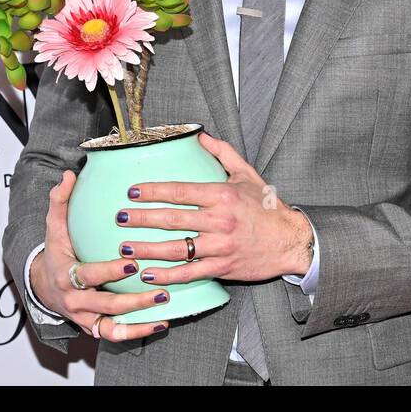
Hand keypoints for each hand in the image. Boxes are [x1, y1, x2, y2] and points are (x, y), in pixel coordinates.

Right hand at [31, 169, 172, 341]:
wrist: (43, 284)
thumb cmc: (56, 249)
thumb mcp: (53, 225)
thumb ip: (60, 200)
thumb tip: (69, 174)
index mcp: (66, 274)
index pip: (88, 275)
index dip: (109, 272)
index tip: (132, 263)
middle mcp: (74, 300)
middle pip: (105, 304)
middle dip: (134, 299)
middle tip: (161, 289)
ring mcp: (84, 317)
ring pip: (112, 325)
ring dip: (140, 318)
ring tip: (164, 304)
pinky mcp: (93, 327)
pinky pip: (115, 335)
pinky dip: (138, 332)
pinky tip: (161, 324)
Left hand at [115, 131, 313, 285]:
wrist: (291, 241)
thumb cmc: (268, 207)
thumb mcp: (248, 174)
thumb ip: (223, 153)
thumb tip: (200, 136)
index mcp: (223, 195)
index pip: (180, 191)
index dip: (153, 191)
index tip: (133, 192)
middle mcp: (220, 220)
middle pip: (172, 219)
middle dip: (142, 219)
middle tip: (120, 217)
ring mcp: (220, 246)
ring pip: (176, 249)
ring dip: (147, 249)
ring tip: (125, 247)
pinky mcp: (222, 268)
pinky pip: (189, 273)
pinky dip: (167, 275)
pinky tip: (148, 274)